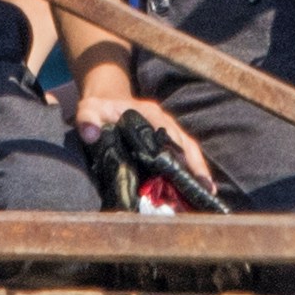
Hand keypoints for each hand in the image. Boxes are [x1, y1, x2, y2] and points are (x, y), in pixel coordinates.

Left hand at [92, 92, 221, 198]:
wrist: (106, 101)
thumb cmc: (99, 107)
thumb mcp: (89, 109)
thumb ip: (87, 119)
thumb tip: (90, 134)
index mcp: (149, 113)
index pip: (168, 130)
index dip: (177, 148)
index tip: (185, 167)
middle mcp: (164, 121)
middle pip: (186, 143)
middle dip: (196, 164)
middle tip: (206, 188)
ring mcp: (169, 131)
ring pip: (189, 150)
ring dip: (199, 170)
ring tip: (207, 193)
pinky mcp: (167, 142)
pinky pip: (184, 155)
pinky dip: (192, 170)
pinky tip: (197, 190)